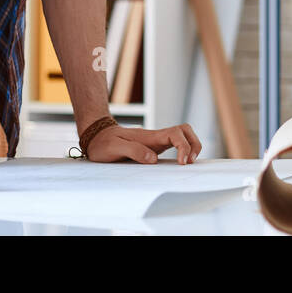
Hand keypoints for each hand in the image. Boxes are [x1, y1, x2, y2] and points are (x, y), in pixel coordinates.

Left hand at [87, 123, 201, 164]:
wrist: (97, 137)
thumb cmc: (104, 143)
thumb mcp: (114, 147)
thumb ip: (133, 151)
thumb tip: (153, 159)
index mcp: (150, 136)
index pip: (176, 134)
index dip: (184, 146)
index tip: (181, 162)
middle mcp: (156, 136)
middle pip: (185, 130)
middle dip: (194, 144)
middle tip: (189, 162)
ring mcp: (156, 141)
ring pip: (182, 135)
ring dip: (191, 146)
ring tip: (188, 162)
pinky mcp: (154, 147)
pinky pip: (175, 144)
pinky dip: (183, 150)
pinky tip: (180, 162)